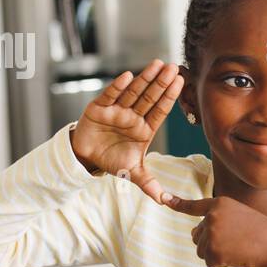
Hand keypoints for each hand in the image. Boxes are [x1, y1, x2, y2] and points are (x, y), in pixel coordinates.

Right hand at [70, 60, 183, 203]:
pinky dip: (118, 86)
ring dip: (144, 78)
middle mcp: (133, 116)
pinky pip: (110, 95)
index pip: (160, 110)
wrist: (86, 158)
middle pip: (150, 97)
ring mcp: (117, 110)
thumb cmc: (113, 160)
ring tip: (156, 64)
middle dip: (161, 83)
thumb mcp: (132, 173)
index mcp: (144, 128)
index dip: (170, 97)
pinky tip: (128, 76)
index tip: (180, 82)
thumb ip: (148, 184)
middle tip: (173, 67)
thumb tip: (165, 201)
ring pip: (133, 92)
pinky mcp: (99, 108)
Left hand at [165, 194, 266, 266]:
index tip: (164, 199)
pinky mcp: (213, 251)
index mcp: (220, 204)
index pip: (195, 206)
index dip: (178, 204)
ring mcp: (212, 233)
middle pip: (197, 235)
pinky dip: (221, 265)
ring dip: (216, 255)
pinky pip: (209, 262)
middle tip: (235, 243)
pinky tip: (237, 258)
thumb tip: (194, 232)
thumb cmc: (264, 233)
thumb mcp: (241, 217)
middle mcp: (212, 216)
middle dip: (211, 243)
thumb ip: (218, 221)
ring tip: (238, 249)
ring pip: (201, 250)